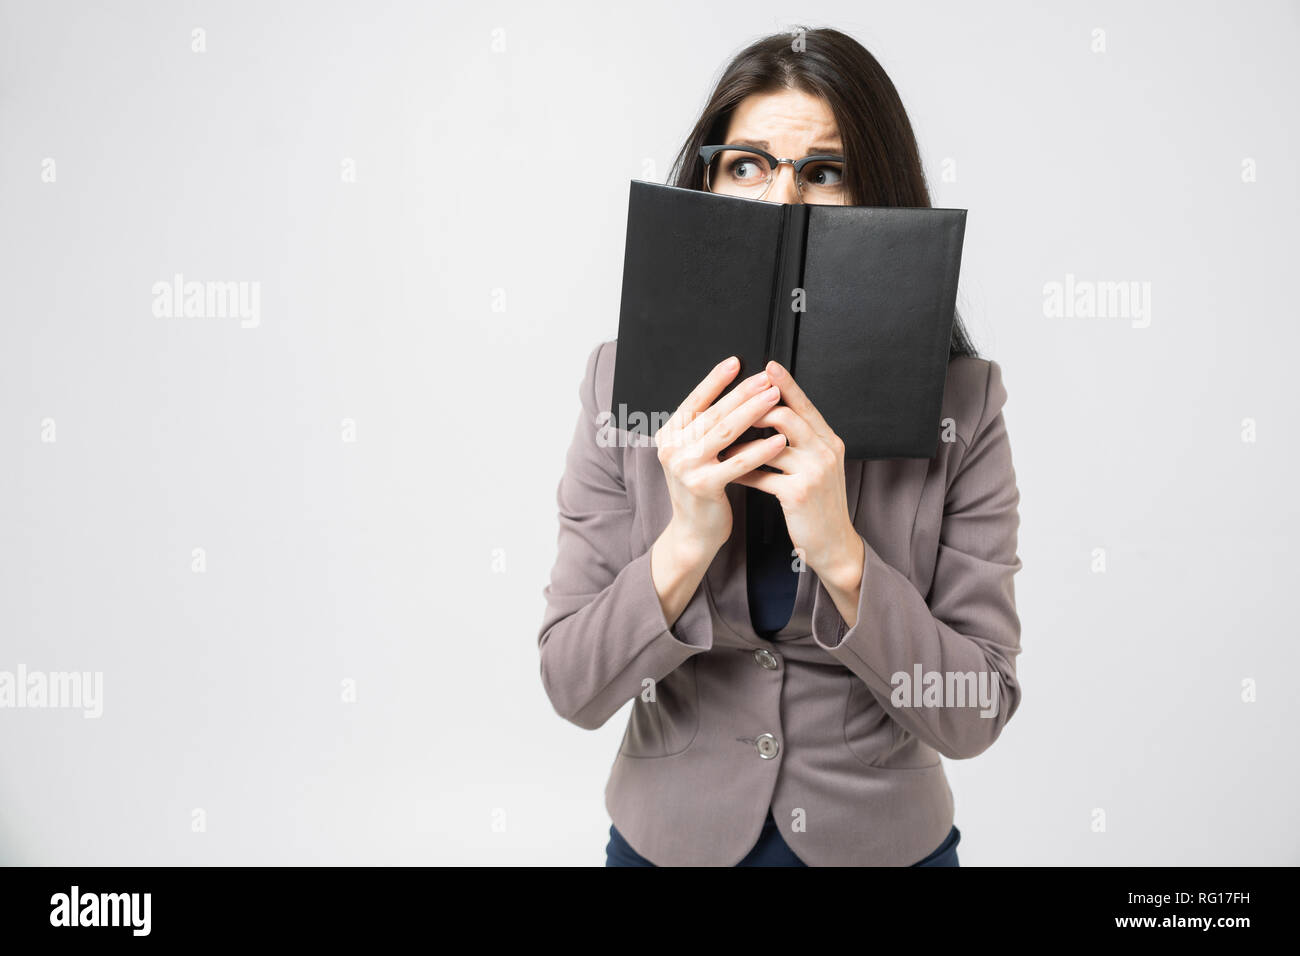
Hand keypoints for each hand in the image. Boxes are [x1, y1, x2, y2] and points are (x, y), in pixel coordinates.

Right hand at [655, 356, 789, 560]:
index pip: (694, 400)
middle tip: (766, 378)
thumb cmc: (702, 489)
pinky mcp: (703, 486)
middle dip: (742, 393)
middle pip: (713, 413)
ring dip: (753, 412)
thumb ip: (705, 427)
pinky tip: (779, 440)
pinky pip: (738, 462)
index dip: (716, 380)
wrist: (694, 531)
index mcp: (669, 435)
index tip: (737, 362)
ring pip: (725, 433)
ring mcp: (685, 467)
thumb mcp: (695, 453)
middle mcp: (672, 448)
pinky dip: (760, 450)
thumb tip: (734, 391)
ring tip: (775, 398)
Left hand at [725, 360, 863, 602]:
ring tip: (722, 442)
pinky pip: (762, 475)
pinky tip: (729, 472)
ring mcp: (814, 472)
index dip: (786, 385)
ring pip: (770, 444)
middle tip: (730, 409)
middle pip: (787, 416)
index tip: (768, 367)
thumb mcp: (818, 467)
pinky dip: (743, 472)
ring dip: (742, 443)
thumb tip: (770, 416)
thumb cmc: (820, 504)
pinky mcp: (799, 494)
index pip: (805, 405)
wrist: (834, 543)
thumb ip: (802, 442)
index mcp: (829, 441)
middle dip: (755, 409)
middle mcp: (825, 451)